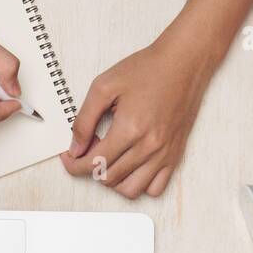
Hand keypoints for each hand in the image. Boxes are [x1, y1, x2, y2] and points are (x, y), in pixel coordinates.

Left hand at [61, 20, 220, 198]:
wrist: (183, 62)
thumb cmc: (147, 69)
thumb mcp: (104, 86)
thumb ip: (84, 120)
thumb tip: (75, 148)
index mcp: (129, 129)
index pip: (93, 164)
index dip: (74, 165)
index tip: (69, 157)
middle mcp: (148, 146)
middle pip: (108, 178)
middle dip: (91, 168)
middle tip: (92, 146)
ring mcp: (164, 154)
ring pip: (130, 190)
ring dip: (113, 180)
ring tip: (111, 158)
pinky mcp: (175, 155)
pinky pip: (155, 189)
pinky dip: (139, 184)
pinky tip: (131, 165)